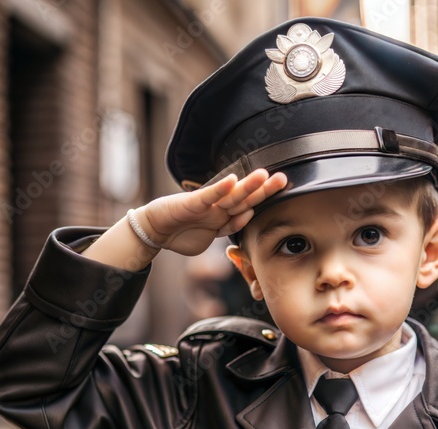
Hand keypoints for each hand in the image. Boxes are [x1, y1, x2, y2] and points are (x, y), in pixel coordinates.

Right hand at [140, 170, 286, 255]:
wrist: (154, 231)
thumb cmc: (179, 235)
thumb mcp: (207, 241)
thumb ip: (223, 236)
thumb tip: (242, 244)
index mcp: (223, 217)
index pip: (248, 209)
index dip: (263, 203)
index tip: (283, 195)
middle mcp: (218, 208)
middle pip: (245, 199)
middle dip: (264, 190)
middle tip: (283, 179)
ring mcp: (207, 205)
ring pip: (231, 196)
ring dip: (248, 186)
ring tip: (263, 175)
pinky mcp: (193, 203)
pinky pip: (209, 196)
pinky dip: (220, 189)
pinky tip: (233, 180)